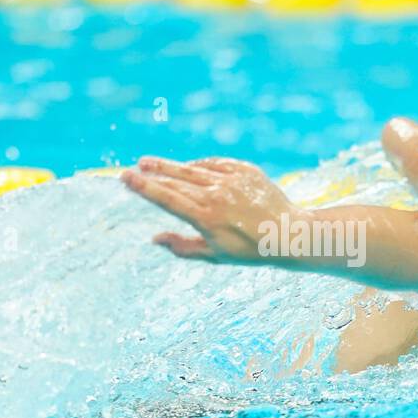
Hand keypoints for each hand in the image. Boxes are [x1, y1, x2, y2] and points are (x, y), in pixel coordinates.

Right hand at [121, 156, 300, 262]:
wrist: (290, 233)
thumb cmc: (251, 251)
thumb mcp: (215, 255)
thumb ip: (182, 247)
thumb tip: (155, 238)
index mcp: (207, 218)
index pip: (168, 199)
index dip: (144, 187)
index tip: (126, 177)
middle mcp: (217, 196)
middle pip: (176, 180)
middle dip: (152, 174)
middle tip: (133, 169)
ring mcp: (232, 181)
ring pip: (192, 168)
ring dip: (170, 165)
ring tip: (149, 162)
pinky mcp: (245, 170)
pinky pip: (214, 164)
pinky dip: (199, 165)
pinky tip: (187, 166)